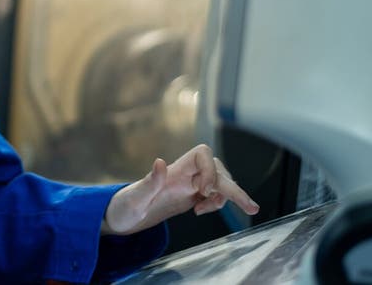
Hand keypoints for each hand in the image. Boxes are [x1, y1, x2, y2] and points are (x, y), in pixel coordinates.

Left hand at [101, 144, 258, 235]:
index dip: (209, 170)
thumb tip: (160, 161)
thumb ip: (148, 182)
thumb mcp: (133, 198)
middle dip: (234, 187)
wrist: (120, 217)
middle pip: (217, 169)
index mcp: (173, 170)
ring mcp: (188, 184)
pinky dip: (218, 201)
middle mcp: (184, 174)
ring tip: (205, 211)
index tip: (202, 191)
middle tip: (251, 207)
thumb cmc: (124, 206)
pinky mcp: (190, 196)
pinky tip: (202, 211)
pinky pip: (214, 193)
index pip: (202, 154)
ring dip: (225, 195)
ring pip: (220, 180)